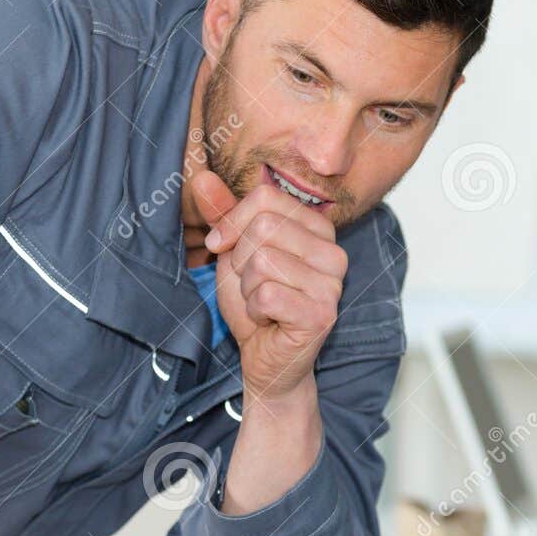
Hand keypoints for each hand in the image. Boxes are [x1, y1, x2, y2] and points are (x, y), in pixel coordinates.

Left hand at [192, 170, 347, 400]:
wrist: (265, 358)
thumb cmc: (255, 302)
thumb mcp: (233, 252)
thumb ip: (223, 215)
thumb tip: (202, 177)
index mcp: (318, 228)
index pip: (266, 197)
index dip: (231, 222)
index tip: (223, 247)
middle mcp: (334, 251)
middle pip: (264, 227)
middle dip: (240, 260)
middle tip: (251, 284)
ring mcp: (333, 284)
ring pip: (263, 261)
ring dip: (246, 288)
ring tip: (262, 303)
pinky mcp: (323, 314)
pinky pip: (267, 294)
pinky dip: (254, 310)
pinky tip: (269, 320)